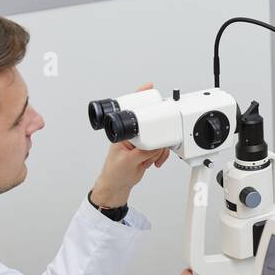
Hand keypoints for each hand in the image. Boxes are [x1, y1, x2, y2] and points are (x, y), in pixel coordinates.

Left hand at [89, 82, 170, 206]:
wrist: (117, 186)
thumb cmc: (114, 173)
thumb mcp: (129, 161)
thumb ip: (145, 152)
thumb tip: (158, 146)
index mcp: (123, 134)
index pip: (132, 112)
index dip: (140, 98)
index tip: (148, 88)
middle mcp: (132, 136)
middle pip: (151, 126)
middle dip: (158, 138)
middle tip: (157, 146)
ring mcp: (140, 144)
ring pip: (158, 140)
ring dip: (158, 151)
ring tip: (150, 159)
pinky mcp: (146, 151)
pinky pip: (159, 149)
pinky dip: (160, 156)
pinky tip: (154, 162)